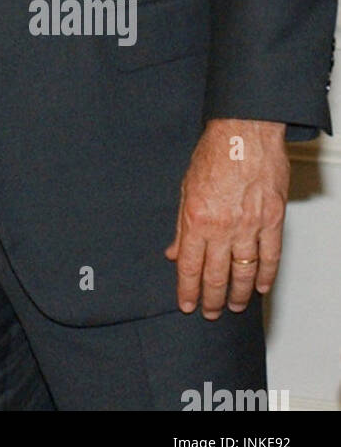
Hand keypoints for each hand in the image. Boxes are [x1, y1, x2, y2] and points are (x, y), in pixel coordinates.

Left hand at [165, 118, 288, 317]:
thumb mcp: (185, 188)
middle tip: (209, 313)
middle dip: (211, 298)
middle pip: (216, 275)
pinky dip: (266, 276)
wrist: (245, 133)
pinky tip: (262, 288)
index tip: (187, 305)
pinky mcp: (272, 220)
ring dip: (238, 293)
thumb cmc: (214, 154)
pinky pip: (270, 257)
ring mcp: (250, 226)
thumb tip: (175, 253)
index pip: (190, 266)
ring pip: (244, 272)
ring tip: (233, 306)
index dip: (188, 290)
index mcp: (197, 218)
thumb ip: (182, 225)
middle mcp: (223, 227)